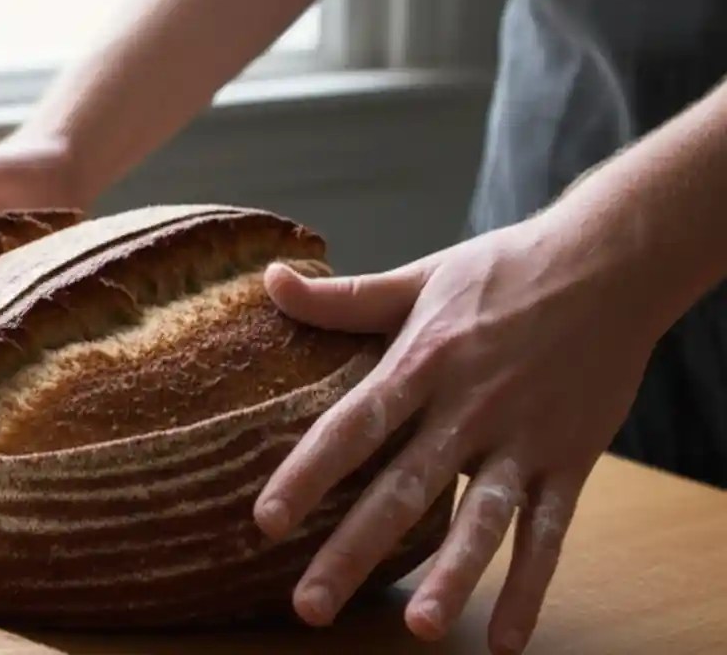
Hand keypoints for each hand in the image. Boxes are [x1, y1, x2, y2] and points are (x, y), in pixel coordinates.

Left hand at [252, 217, 661, 653]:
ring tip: (420, 627)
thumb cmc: (504, 271)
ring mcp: (523, 438)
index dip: (309, 472)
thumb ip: (345, 299)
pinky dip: (531, 586)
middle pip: (404, 487)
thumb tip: (270, 280)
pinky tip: (506, 642)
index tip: (266, 521)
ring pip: (482, 518)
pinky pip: (550, 532)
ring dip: (453, 575)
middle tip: (309, 605)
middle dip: (355, 549)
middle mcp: (469, 407)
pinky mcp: (569, 460)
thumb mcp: (420, 278)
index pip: (354, 425)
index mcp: (423, 361)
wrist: (612, 262)